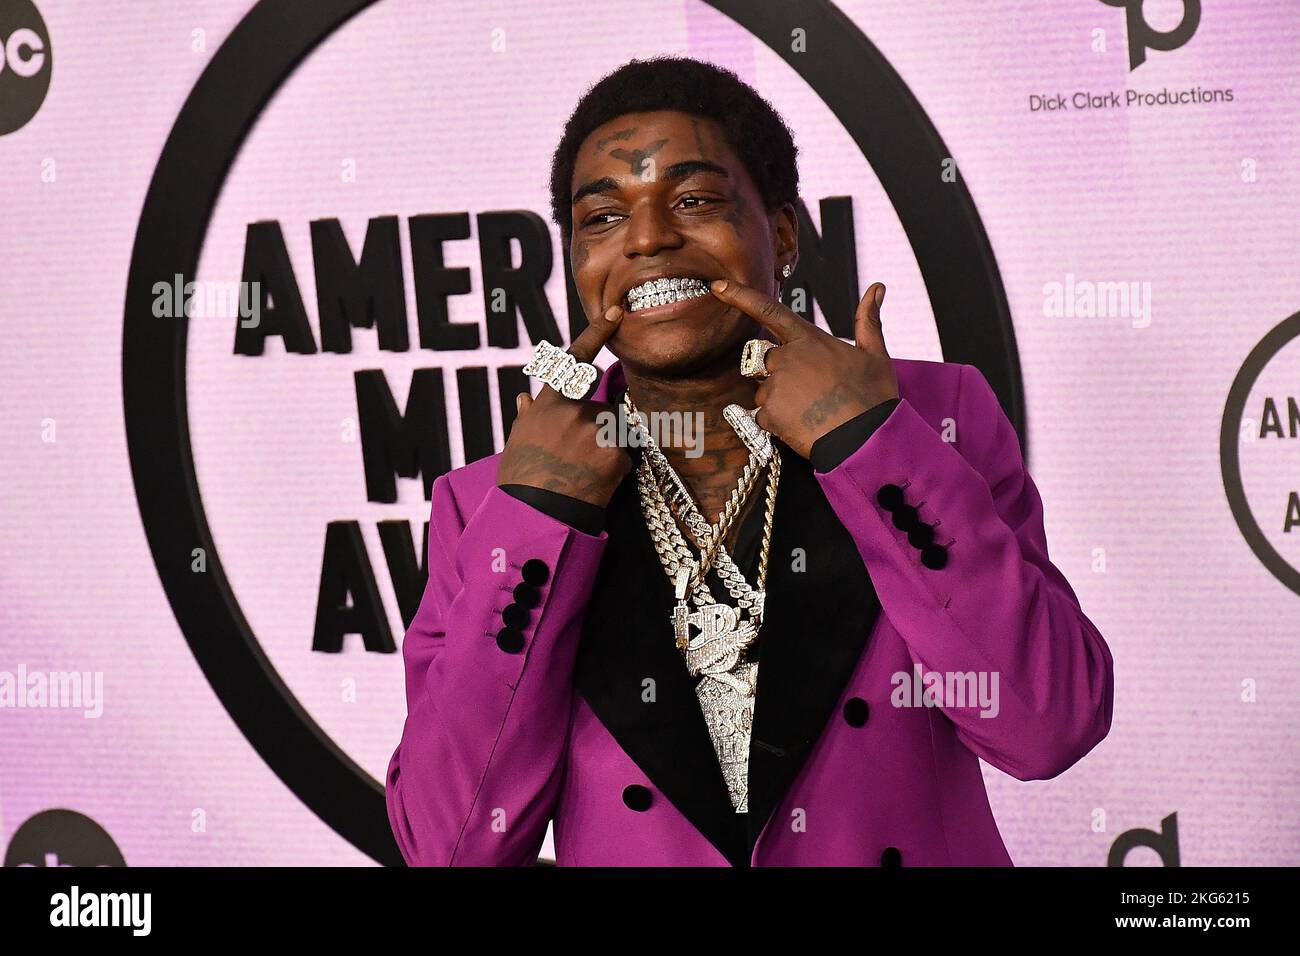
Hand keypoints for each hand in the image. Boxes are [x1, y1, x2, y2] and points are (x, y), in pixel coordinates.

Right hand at [498, 306, 633, 507]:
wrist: (536, 518)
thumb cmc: (522, 481)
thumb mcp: (517, 443)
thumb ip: (528, 418)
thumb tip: (524, 399)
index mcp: (548, 404)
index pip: (574, 360)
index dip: (596, 334)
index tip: (615, 313)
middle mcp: (574, 410)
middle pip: (602, 410)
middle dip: (597, 430)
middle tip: (577, 460)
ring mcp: (596, 431)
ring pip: (616, 432)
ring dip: (607, 448)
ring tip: (584, 473)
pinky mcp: (616, 454)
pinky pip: (625, 455)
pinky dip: (616, 469)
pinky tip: (596, 483)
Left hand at [708, 279, 899, 459]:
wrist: (866, 439)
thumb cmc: (873, 398)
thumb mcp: (875, 354)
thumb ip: (868, 320)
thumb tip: (877, 288)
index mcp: (809, 339)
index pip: (768, 310)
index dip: (740, 296)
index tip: (717, 287)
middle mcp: (786, 358)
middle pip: (764, 359)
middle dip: (779, 372)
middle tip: (810, 392)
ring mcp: (774, 386)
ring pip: (764, 389)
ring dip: (780, 399)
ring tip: (811, 411)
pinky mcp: (768, 413)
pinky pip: (763, 415)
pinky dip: (778, 422)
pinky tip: (803, 426)